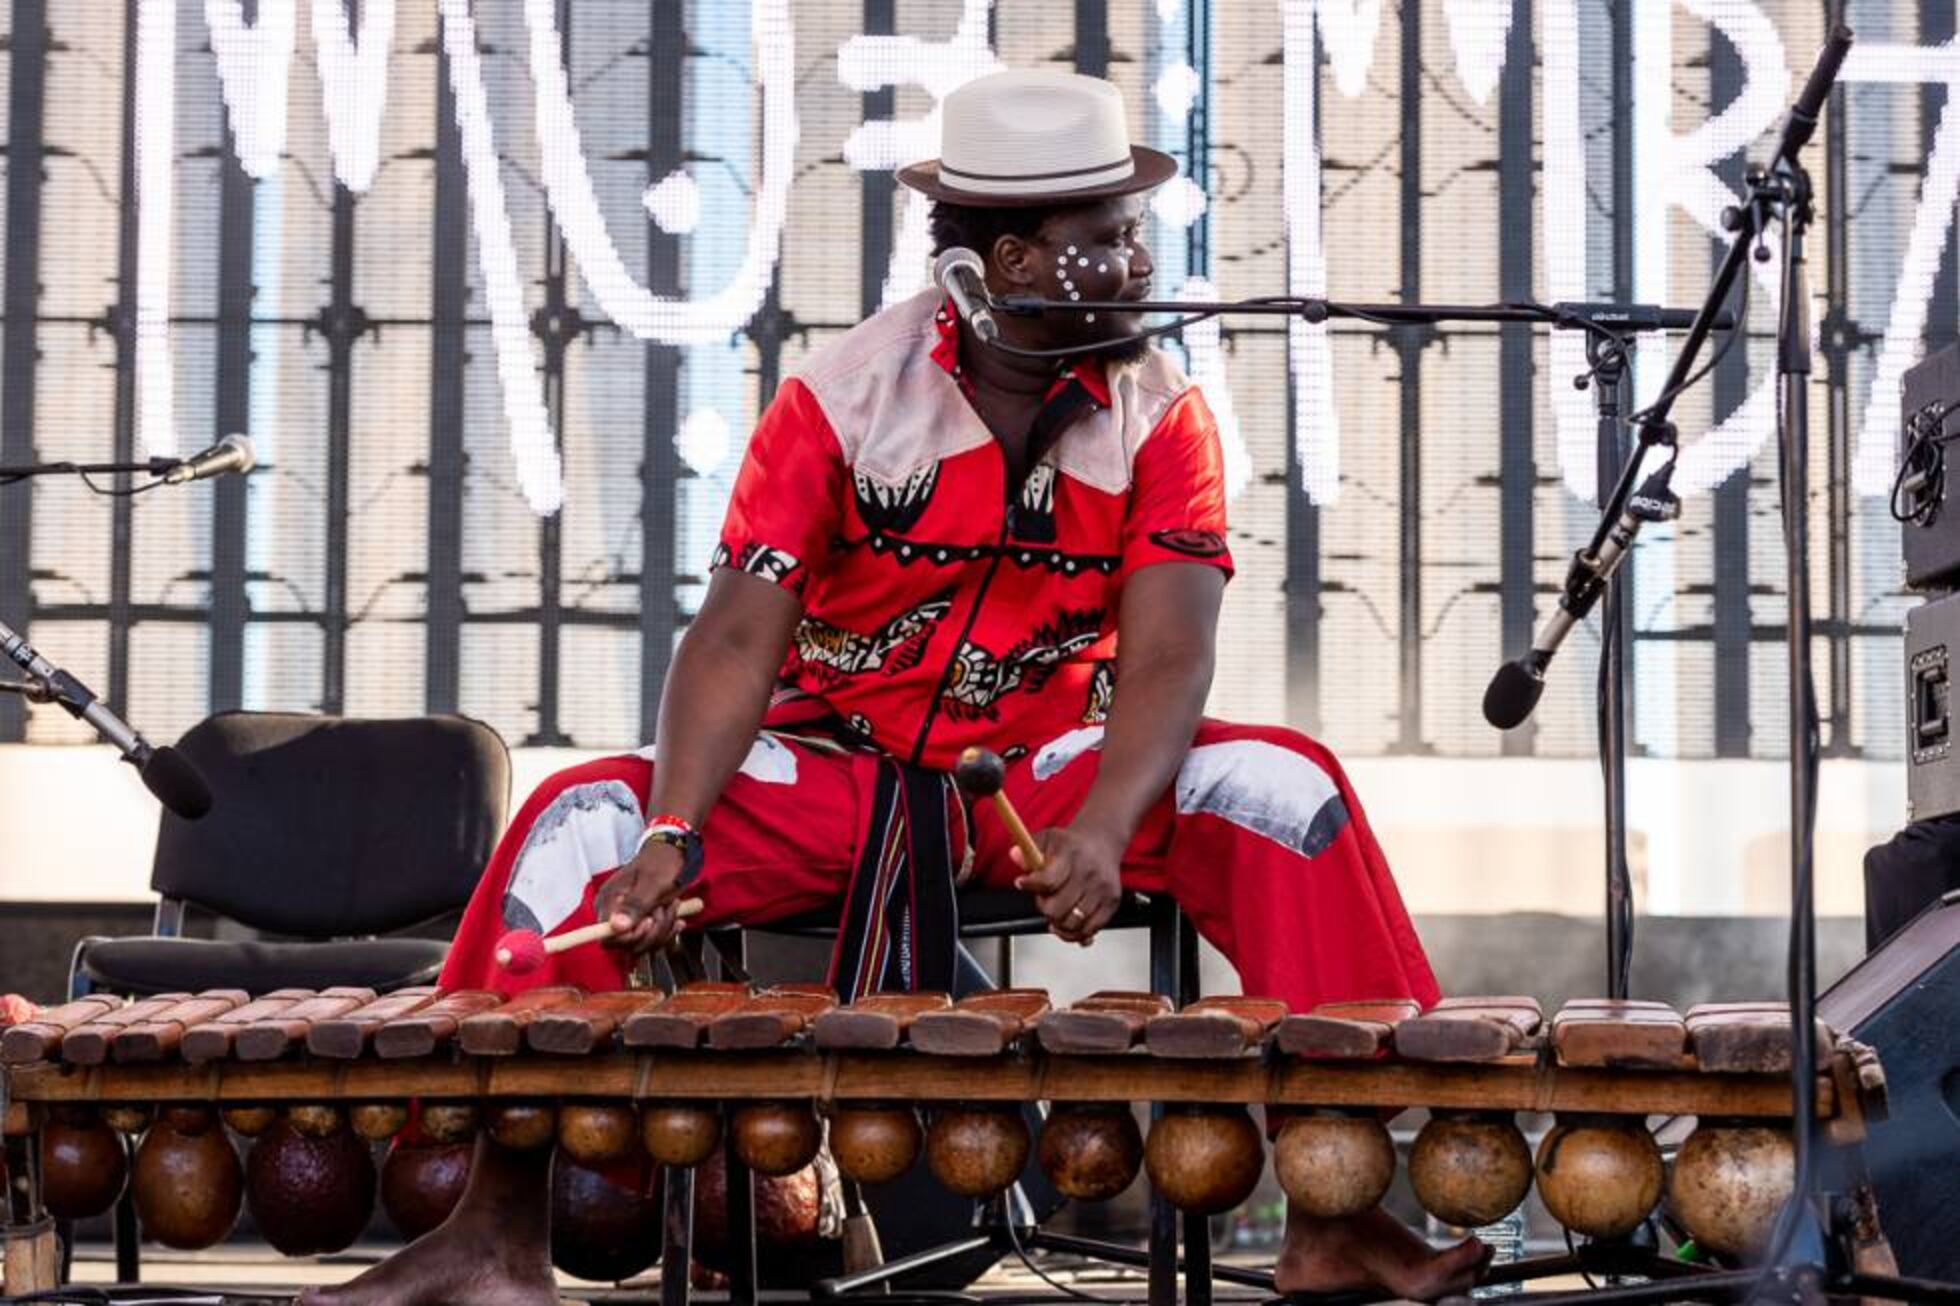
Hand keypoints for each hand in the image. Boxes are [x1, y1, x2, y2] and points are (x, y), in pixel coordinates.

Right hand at [594, 839, 690, 953]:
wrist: (674, 853)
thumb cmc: (662, 862)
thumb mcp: (653, 882)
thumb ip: (635, 904)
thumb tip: (617, 926)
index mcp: (608, 901)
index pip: (606, 937)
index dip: (629, 937)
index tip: (648, 921)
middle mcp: (613, 913)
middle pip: (625, 945)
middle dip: (652, 932)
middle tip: (664, 908)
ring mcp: (627, 920)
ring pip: (641, 945)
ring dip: (662, 930)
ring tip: (672, 907)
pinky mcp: (640, 924)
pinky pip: (650, 941)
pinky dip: (666, 932)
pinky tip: (675, 919)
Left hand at [1011, 823, 1124, 945]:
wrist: (1101, 843)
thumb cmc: (1071, 845)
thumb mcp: (1047, 839)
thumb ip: (1028, 850)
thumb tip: (1015, 854)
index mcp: (1070, 854)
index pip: (1047, 880)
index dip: (1031, 886)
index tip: (1021, 883)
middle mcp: (1088, 872)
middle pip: (1057, 909)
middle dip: (1044, 908)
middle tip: (1045, 899)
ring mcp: (1101, 889)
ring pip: (1072, 923)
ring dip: (1059, 923)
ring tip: (1057, 912)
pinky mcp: (1111, 902)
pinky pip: (1090, 929)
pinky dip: (1076, 933)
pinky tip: (1069, 923)